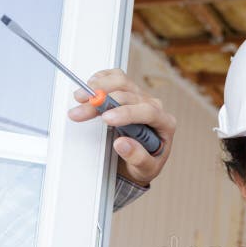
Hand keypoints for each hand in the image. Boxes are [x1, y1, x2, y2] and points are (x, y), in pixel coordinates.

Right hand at [68, 68, 174, 186]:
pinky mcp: (130, 92)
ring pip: (122, 82)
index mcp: (165, 123)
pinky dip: (102, 79)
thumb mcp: (146, 169)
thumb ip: (138, 158)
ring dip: (98, 88)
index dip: (126, 113)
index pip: (148, 112)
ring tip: (81, 98)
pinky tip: (90, 86)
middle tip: (81, 112)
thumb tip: (122, 144)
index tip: (106, 119)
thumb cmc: (147, 161)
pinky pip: (117, 77)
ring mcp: (142, 97)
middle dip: (102, 103)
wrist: (142, 157)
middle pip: (129, 96)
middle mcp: (154, 107)